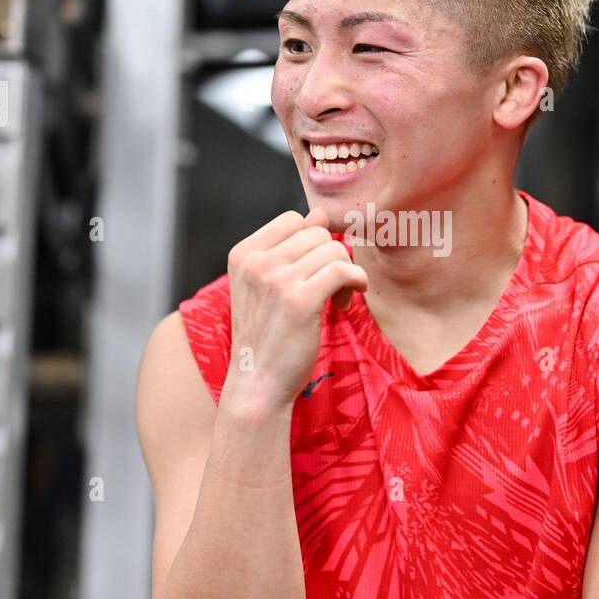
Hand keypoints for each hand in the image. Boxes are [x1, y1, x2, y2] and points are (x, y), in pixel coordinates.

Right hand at [223, 205, 367, 413]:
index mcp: (242, 254)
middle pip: (317, 233)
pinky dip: (356, 281)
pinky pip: (344, 270)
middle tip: (331, 288)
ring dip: (345, 272)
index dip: (313, 241)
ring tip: (337, 299)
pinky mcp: (300, 301)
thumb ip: (288, 250)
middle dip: (332, 257)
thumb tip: (321, 213)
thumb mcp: (265, 288)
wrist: (257, 385)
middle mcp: (256, 262)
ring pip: (334, 250)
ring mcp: (277, 280)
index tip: (315, 269)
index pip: (293, 219)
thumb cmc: (266, 337)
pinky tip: (347, 300)